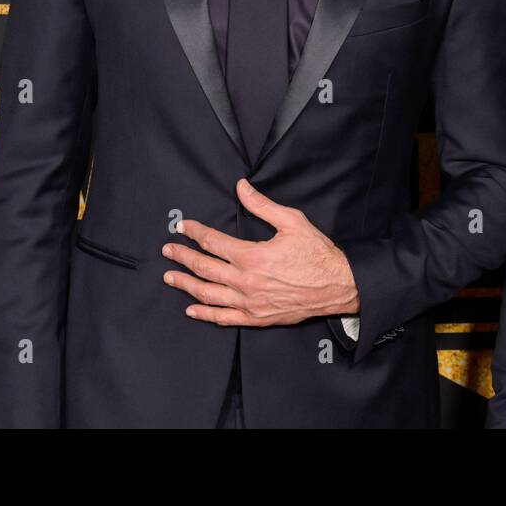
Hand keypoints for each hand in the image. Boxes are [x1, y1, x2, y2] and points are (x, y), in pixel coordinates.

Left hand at [163, 178, 359, 325]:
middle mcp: (245, 281)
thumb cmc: (317, 254)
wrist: (337, 286)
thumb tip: (241, 187)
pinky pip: (223, 318)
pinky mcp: (256, 317)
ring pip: (207, 294)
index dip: (194, 233)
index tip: (182, 227)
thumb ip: (262, 205)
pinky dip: (205, 314)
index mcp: (252, 256)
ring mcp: (249, 302)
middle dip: (182, 257)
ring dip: (186, 285)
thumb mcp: (292, 221)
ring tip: (170, 277)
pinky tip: (192, 310)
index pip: (212, 242)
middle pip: (204, 268)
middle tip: (168, 250)